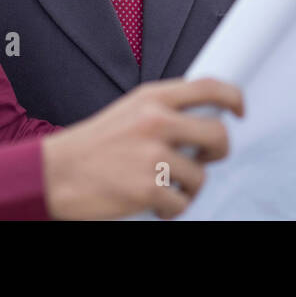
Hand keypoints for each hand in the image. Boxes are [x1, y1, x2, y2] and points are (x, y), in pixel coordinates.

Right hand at [41, 77, 242, 219]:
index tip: (241, 110)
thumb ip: (164, 108)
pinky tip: (153, 202)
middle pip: (218, 134)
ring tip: (163, 186)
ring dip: (187, 186)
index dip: (234, 97)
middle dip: (218, 152)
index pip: (209, 87)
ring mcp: (152, 155)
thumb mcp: (129, 111)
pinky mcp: (147, 188)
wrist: (54, 174)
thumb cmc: (93, 145)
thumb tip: (202, 116)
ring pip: (200, 175)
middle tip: (203, 159)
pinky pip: (181, 202)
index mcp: (152, 99)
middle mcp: (156, 122)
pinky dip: (171, 208)